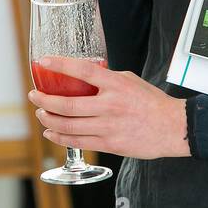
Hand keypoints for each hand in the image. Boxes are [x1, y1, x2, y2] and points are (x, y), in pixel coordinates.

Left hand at [28, 56, 188, 159]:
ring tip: (40, 114)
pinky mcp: (110, 144)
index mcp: (115, 85)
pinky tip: (51, 133)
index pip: (82, 70)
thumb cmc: (151, 102)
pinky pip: (79, 142)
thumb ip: (106, 78)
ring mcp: (109, 127)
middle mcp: (110, 106)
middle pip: (68, 105)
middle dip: (45, 101)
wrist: (173, 128)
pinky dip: (61, 137)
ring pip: (69, 126)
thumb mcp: (130, 80)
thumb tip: (85, 74)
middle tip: (35, 96)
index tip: (43, 62)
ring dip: (49, 120)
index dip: (60, 65)